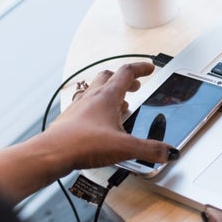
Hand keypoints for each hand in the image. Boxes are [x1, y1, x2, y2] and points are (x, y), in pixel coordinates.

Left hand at [43, 61, 176, 173]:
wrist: (52, 153)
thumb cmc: (83, 143)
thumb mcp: (125, 147)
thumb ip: (150, 150)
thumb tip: (169, 151)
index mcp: (107, 96)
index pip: (127, 72)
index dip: (141, 68)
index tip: (149, 68)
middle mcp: (92, 97)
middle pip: (108, 76)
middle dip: (124, 79)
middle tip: (134, 85)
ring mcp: (79, 107)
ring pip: (95, 90)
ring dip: (109, 92)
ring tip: (120, 104)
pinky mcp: (70, 120)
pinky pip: (85, 106)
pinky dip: (96, 108)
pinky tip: (100, 123)